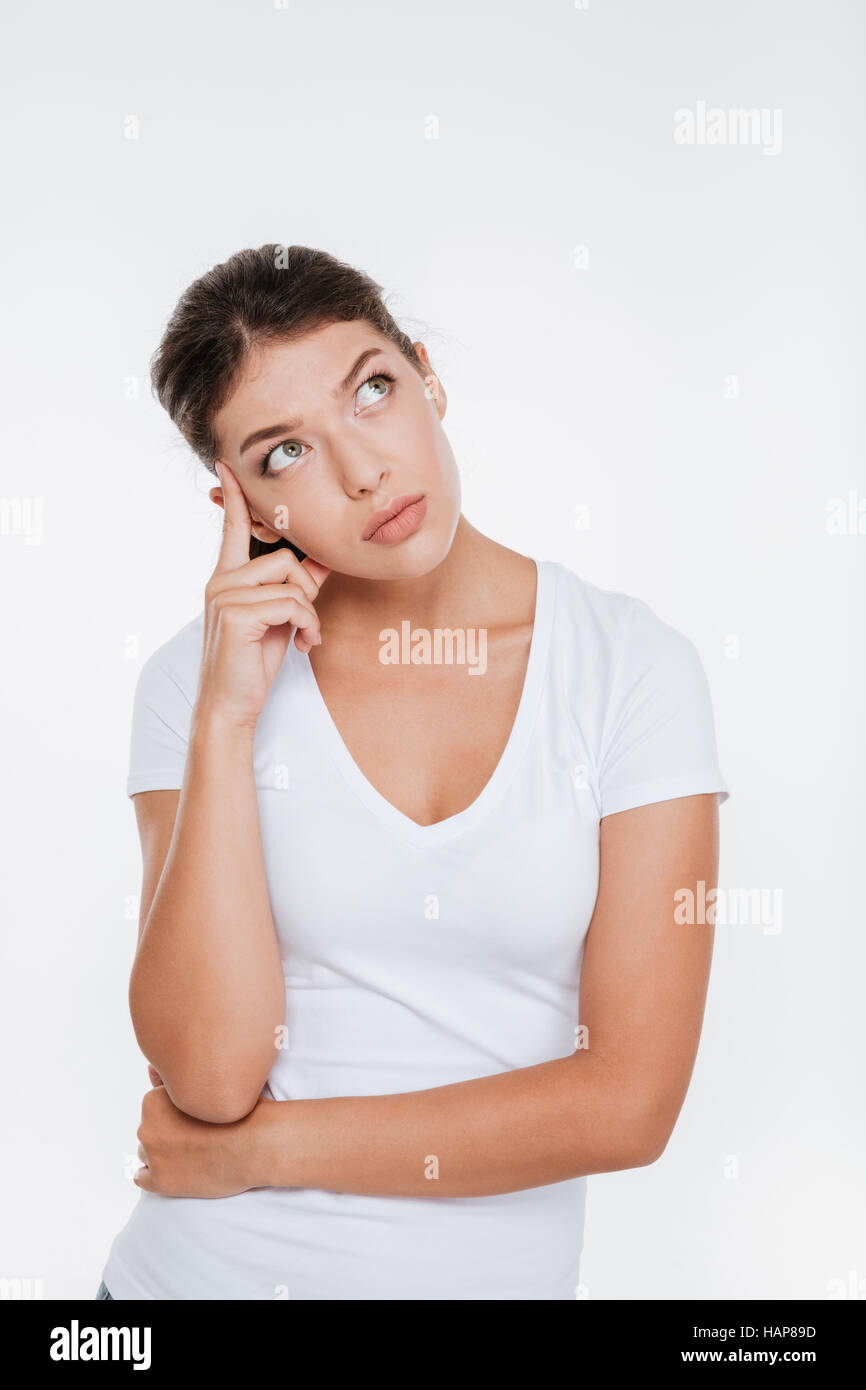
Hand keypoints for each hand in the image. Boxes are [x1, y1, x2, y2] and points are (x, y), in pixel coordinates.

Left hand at [132, 1083, 278, 1198]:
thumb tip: (149, 1069)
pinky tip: (178, 1172)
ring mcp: (152, 1155)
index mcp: (154, 1100)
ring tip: (194, 1154)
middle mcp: (147, 1127)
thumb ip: (172, 1080)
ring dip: (164, 1155)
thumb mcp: (205, 1084)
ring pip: (148, 1154)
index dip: (175, 1116)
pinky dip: (157, 1176)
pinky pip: (142, 1178)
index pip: (153, 1110)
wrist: (257, 1142)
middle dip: (168, 1135)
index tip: (194, 1121)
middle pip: (151, 1131)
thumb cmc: (238, 1110)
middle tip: (197, 1137)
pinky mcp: (159, 1181)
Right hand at [196, 460, 331, 731]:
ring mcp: (224, 596)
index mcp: (226, 578)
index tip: (228, 467)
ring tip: (305, 638)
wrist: (230, 706)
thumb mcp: (279, 620)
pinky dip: (307, 626)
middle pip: (285, 558)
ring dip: (310, 614)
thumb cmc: (251, 664)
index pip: (232, 529)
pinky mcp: (236, 614)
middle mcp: (221, 581)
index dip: (235, 499)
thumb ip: (295, 589)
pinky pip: (291, 604)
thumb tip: (323, 564)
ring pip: (292, 582)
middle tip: (307, 623)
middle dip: (309, 590)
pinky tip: (303, 645)